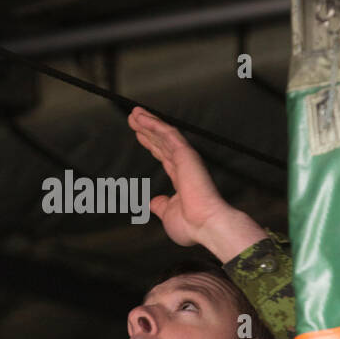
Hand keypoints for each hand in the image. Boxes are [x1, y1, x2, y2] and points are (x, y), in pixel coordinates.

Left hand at [128, 106, 267, 258]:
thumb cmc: (192, 225)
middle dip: (148, 130)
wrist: (206, 225)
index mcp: (181, 179)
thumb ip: (160, 206)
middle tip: (133, 118)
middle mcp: (184, 166)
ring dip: (149, 122)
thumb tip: (153, 202)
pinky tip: (142, 118)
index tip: (140, 135)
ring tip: (134, 113)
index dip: (152, 144)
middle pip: (162, 142)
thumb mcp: (168, 215)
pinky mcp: (186, 154)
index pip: (164, 156)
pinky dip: (154, 125)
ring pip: (164, 134)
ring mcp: (186, 159)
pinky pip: (168, 134)